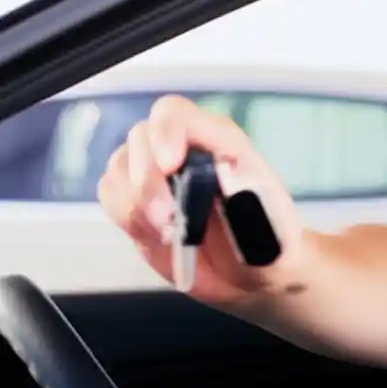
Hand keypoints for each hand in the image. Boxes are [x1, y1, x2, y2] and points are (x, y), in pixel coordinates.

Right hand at [97, 94, 306, 307]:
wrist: (255, 274)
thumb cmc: (271, 241)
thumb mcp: (274, 216)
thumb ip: (251, 192)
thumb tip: (226, 169)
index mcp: (220, 141)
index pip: (176, 114)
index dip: (167, 132)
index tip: (170, 165)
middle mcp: (184, 149)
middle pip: (141, 138)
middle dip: (148, 181)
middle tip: (167, 220)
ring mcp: (156, 173)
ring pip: (119, 168)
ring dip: (135, 204)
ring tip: (168, 235)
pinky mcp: (137, 201)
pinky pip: (111, 195)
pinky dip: (126, 217)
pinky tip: (157, 237)